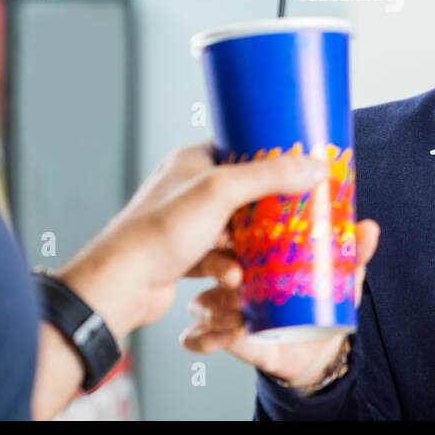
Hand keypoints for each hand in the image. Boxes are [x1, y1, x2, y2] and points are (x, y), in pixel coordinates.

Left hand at [55, 143, 329, 336]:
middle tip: (291, 220)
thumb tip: (314, 165)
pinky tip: (232, 279)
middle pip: (242, 194)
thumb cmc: (159, 231)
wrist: (121, 285)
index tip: (300, 170)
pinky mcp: (184, 256)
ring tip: (254, 260)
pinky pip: (219, 259)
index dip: (270, 160)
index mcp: (192, 162)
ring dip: (247, 248)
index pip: (240, 150)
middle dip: (265, 212)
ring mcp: (185, 225)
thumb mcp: (221, 193)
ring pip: (233, 231)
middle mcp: (188, 190)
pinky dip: (228, 268)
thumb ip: (269, 176)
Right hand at [180, 218, 380, 385]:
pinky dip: (202, 338)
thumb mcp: (340, 277)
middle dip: (219, 268)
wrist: (316, 349)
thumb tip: (370, 228)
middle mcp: (233, 275)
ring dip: (214, 309)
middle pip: (211, 263)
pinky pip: (195, 337)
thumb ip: (354, 253)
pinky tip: (223, 339)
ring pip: (201, 302)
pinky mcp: (220, 335)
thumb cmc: (320, 301)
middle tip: (236, 277)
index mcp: (256, 253)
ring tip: (238, 317)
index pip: (233, 232)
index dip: (228, 230)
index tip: (233, 232)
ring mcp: (222, 306)